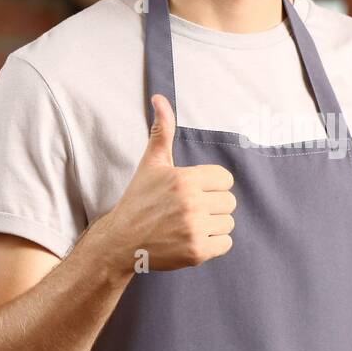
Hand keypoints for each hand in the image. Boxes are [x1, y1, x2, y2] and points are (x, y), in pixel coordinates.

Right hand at [102, 94, 235, 271]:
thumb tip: (159, 97)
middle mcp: (191, 203)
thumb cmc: (139, 200)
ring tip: (190, 226)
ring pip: (228, 223)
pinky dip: (214, 244)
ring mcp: (194, 229)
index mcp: (185, 179)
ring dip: (213, 226)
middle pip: (229, 202)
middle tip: (190, 211)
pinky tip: (192, 239)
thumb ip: (162, 130)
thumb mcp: (152, 163)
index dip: (211, 186)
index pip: (225, 179)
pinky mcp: (197, 252)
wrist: (121, 242)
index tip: (193, 192)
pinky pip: (226, 244)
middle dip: (213, 206)